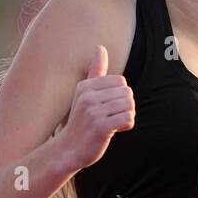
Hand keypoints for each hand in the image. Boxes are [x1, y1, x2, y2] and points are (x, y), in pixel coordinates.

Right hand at [58, 45, 134, 170]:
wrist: (68, 151)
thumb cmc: (81, 123)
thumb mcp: (84, 94)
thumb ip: (95, 72)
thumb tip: (100, 47)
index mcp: (85, 87)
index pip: (121, 82)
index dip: (120, 96)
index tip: (108, 108)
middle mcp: (88, 97)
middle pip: (127, 93)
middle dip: (125, 107)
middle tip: (112, 118)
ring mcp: (94, 112)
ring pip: (130, 106)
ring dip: (127, 117)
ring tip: (114, 124)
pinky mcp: (101, 127)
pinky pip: (128, 118)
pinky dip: (127, 125)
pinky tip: (116, 131)